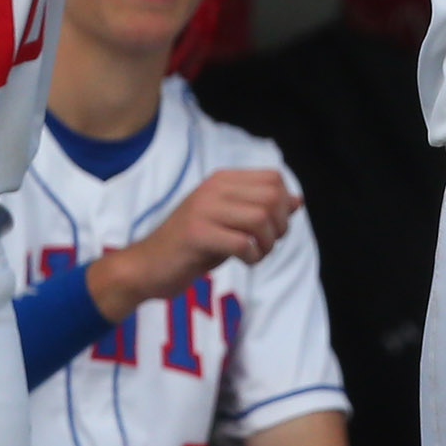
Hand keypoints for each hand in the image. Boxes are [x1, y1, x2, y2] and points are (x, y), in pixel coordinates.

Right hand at [90, 168, 298, 320]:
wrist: (147, 266)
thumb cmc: (192, 246)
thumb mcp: (231, 223)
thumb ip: (261, 210)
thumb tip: (298, 201)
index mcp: (222, 180)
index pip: (274, 178)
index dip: (284, 204)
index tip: (274, 227)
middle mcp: (213, 188)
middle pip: (271, 197)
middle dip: (280, 226)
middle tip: (267, 244)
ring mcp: (203, 209)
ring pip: (260, 218)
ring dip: (268, 243)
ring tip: (256, 254)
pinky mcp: (196, 234)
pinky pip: (242, 242)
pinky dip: (253, 256)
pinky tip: (245, 261)